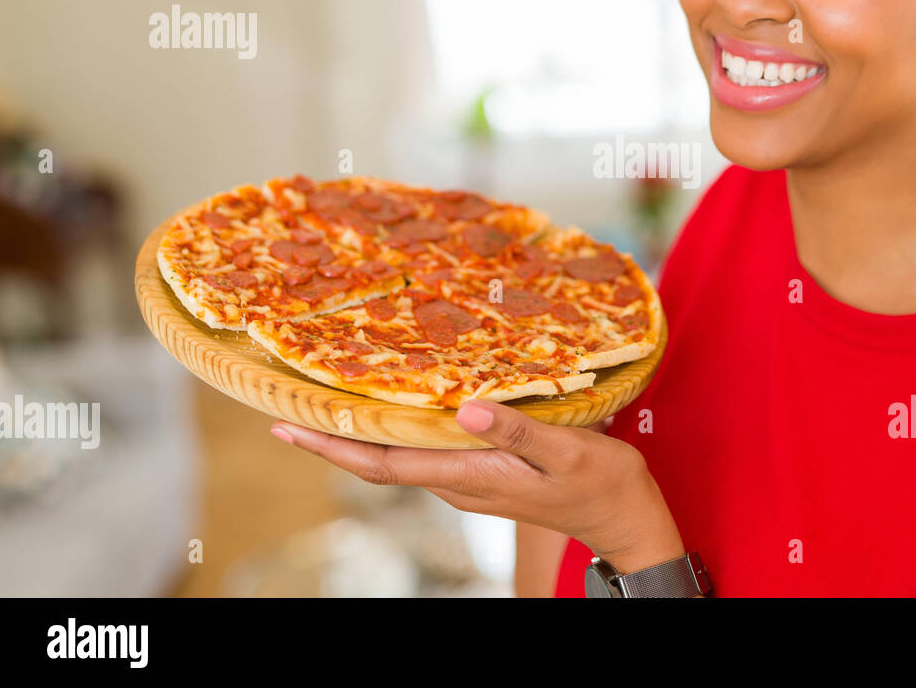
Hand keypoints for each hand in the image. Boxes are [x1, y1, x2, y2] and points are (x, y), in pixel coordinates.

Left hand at [270, 402, 684, 573]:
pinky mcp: (483, 473)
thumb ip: (514, 432)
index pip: (384, 463)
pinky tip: (398, 404)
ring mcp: (469, 482)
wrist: (626, 519)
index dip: (333, 445)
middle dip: (333, 436)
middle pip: (379, 461)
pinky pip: (426, 451)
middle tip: (291, 403)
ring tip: (331, 396)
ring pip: (400, 456)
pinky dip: (399, 429)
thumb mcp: (565, 451)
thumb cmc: (601, 484)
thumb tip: (464, 409)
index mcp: (468, 477)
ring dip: (362, 431)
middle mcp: (458, 483)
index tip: (289, 425)